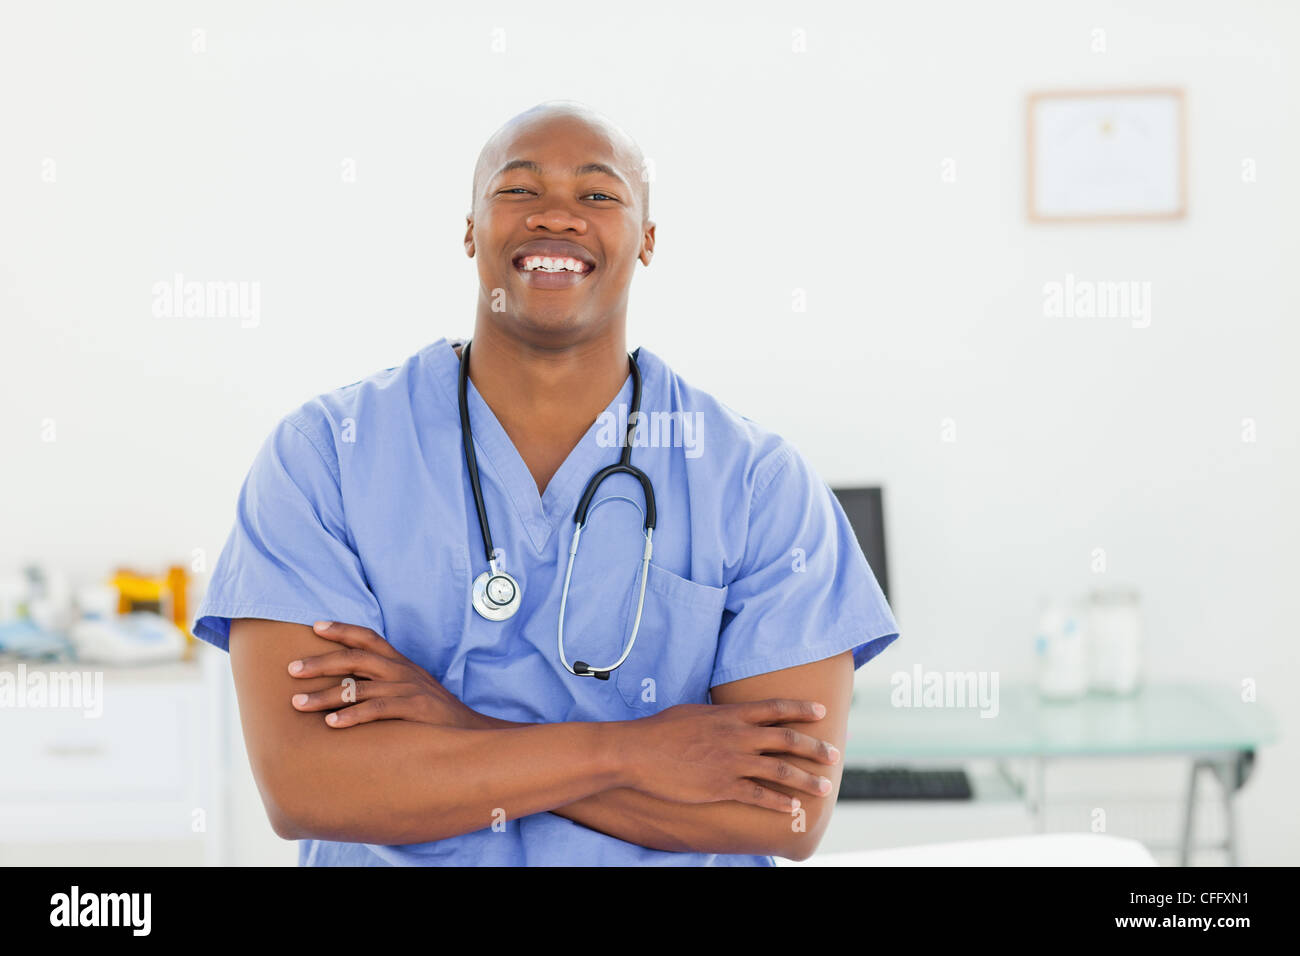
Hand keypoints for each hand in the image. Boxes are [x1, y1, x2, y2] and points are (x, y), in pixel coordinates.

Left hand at [288, 620, 488, 730]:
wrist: (471, 731)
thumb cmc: (434, 715)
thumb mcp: (412, 689)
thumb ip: (386, 682)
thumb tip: (349, 684)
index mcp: (400, 663)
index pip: (368, 637)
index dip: (342, 629)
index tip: (315, 626)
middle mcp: (401, 671)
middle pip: (355, 657)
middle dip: (319, 662)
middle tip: (290, 670)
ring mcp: (407, 689)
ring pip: (358, 686)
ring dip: (324, 695)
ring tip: (298, 704)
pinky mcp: (413, 709)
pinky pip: (376, 710)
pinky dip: (351, 716)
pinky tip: (331, 724)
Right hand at [617, 699, 839, 811]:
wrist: (639, 752)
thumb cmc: (661, 730)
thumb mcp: (694, 712)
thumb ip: (719, 715)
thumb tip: (729, 715)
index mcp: (731, 715)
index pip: (775, 708)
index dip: (801, 709)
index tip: (821, 712)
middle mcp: (738, 736)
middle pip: (787, 739)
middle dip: (814, 747)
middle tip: (835, 753)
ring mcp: (732, 762)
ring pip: (780, 770)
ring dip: (806, 778)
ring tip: (824, 786)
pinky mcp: (722, 786)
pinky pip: (759, 795)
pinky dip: (779, 802)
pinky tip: (793, 808)